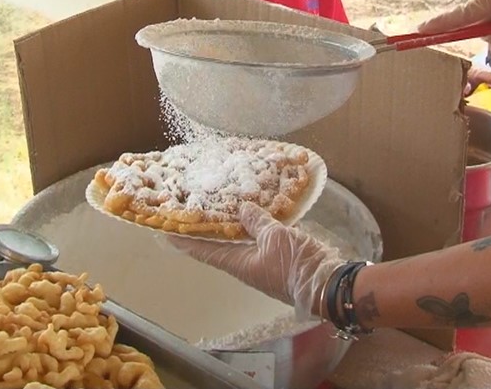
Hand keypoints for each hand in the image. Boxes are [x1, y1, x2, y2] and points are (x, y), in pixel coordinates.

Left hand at [170, 202, 342, 319]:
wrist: (325, 282)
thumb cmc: (295, 263)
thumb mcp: (274, 237)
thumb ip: (256, 221)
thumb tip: (242, 208)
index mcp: (237, 263)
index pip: (204, 250)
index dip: (185, 241)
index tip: (165, 232)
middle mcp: (245, 264)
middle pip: (218, 246)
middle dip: (205, 230)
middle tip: (191, 211)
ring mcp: (261, 262)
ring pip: (238, 241)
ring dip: (229, 226)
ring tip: (219, 207)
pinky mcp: (277, 258)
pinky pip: (258, 239)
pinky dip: (252, 226)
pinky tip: (253, 213)